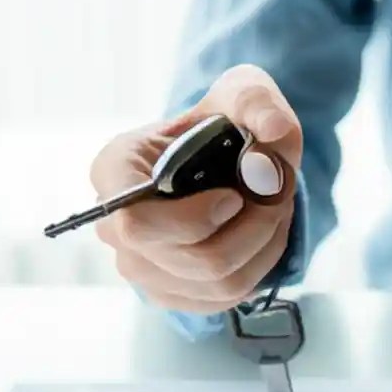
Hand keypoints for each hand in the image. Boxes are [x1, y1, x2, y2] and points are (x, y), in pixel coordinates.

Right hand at [91, 65, 302, 313]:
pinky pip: (223, 298)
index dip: (194, 219)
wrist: (222, 157)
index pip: (136, 222)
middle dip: (251, 228)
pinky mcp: (170, 292)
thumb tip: (276, 132)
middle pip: (188, 257)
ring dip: (263, 246)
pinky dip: (259, 267)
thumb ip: (258, 103)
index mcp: (114, 170)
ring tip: (275, 210)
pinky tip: (263, 236)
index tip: (233, 196)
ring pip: (214, 281)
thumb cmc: (223, 123)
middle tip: (276, 195)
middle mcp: (114, 227)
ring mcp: (140, 266)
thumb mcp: (242, 93)